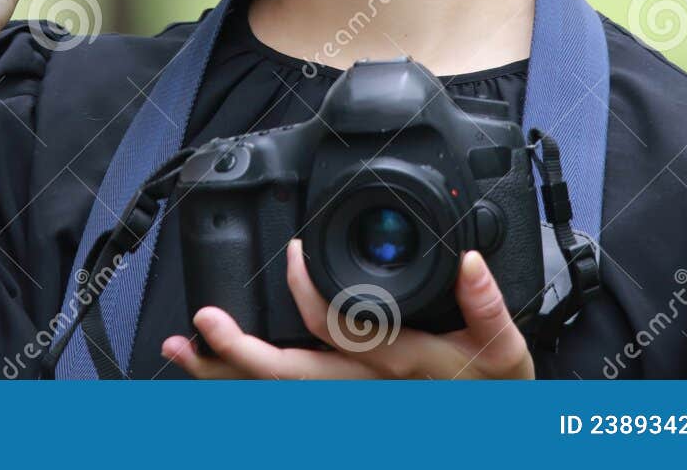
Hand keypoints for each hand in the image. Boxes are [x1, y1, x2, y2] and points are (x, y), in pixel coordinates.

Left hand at [161, 239, 534, 379]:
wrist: (492, 436)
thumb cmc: (491, 395)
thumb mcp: (503, 350)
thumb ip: (486, 304)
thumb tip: (468, 261)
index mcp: (395, 365)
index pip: (337, 330)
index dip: (306, 291)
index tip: (291, 250)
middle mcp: (361, 391)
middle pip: (286, 379)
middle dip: (235, 355)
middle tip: (198, 327)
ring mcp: (345, 403)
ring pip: (275, 395)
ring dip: (224, 375)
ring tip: (183, 349)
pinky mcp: (339, 405)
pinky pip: (283, 399)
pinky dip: (241, 386)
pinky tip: (213, 370)